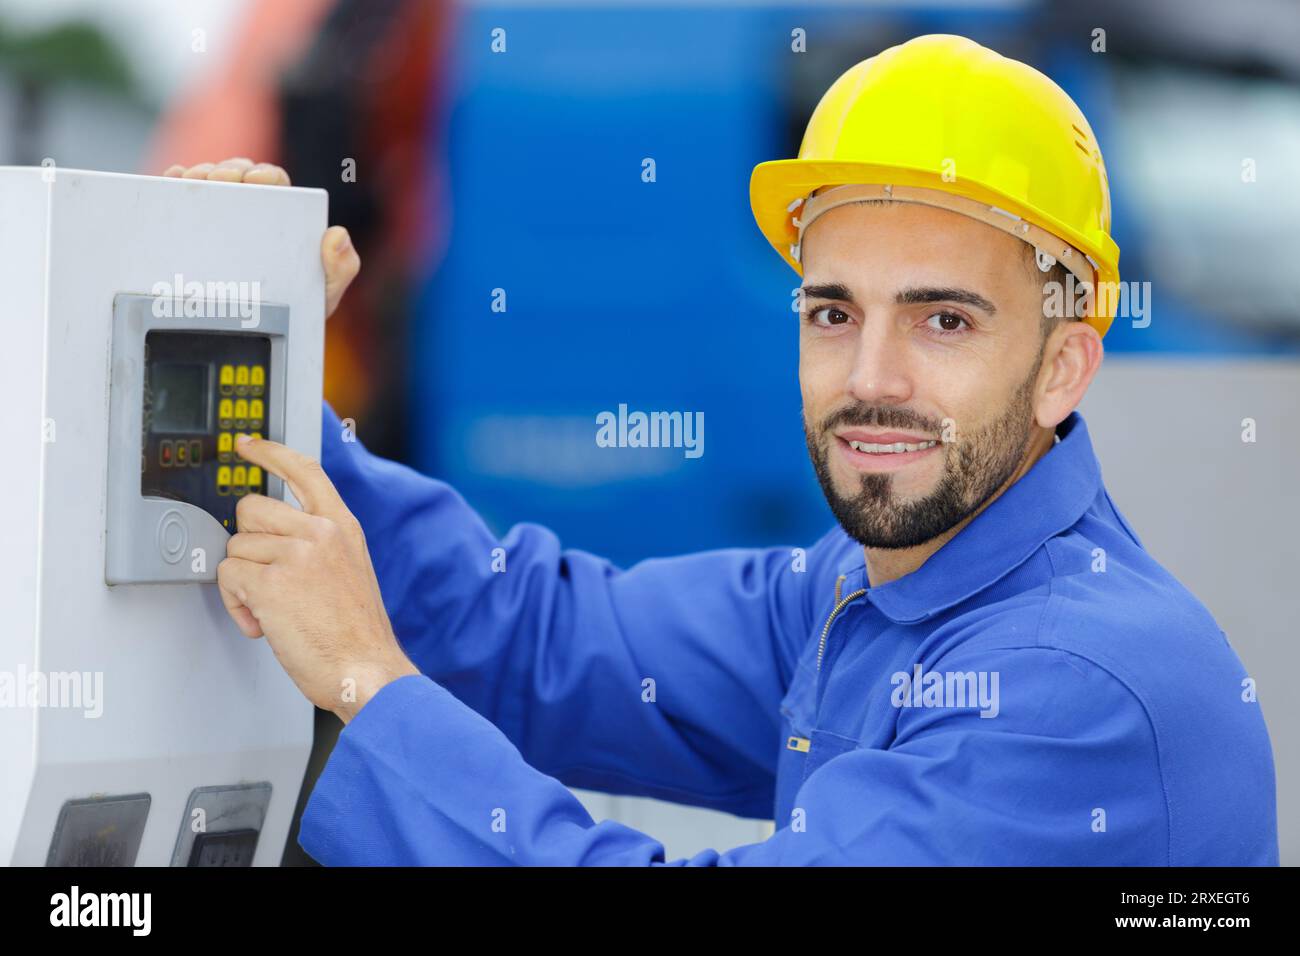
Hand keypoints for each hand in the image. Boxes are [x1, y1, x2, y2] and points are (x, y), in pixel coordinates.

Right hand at [162, 157, 359, 318]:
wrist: (265, 334)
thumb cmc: (298, 308)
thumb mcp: (324, 293)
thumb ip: (341, 268)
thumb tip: (337, 235)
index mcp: (282, 216)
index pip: (274, 183)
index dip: (264, 174)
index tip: (254, 179)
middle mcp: (251, 210)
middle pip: (236, 175)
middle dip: (225, 170)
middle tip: (216, 180)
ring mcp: (220, 218)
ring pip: (207, 182)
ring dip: (198, 175)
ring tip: (191, 181)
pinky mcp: (193, 228)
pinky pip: (181, 198)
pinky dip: (174, 184)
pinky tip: (171, 182)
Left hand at [216, 434, 417, 722]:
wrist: (368, 669)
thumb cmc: (358, 634)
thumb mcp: (350, 570)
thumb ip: (318, 544)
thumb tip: (270, 539)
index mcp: (342, 526)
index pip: (303, 470)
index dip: (269, 453)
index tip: (247, 445)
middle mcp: (320, 531)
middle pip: (250, 509)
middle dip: (247, 545)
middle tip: (266, 579)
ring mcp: (296, 554)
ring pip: (235, 548)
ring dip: (243, 583)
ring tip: (273, 611)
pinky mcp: (271, 582)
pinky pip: (228, 578)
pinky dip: (237, 605)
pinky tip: (264, 625)